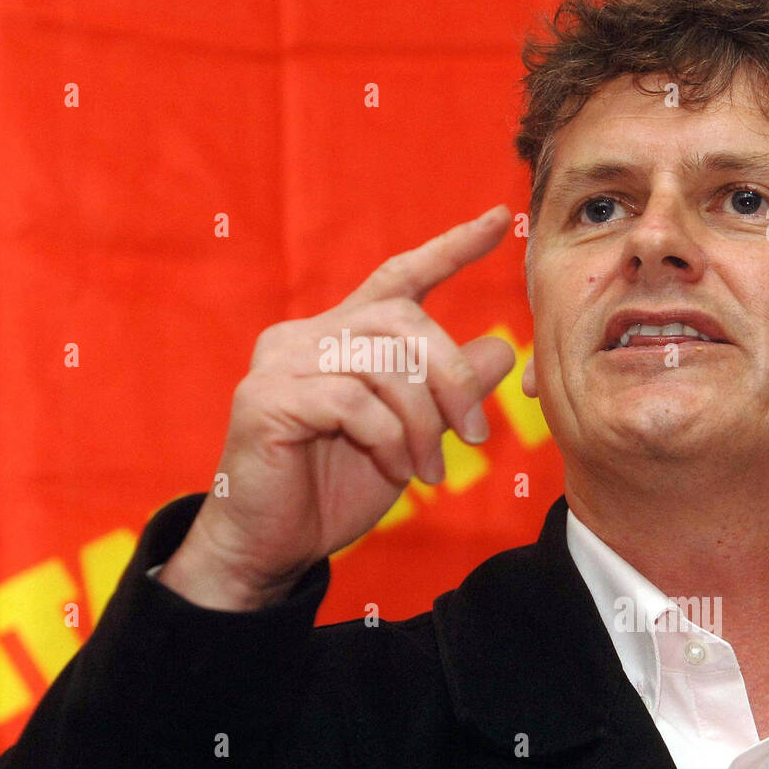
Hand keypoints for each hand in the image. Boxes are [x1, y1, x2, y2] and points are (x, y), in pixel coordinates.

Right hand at [158, 205, 516, 609]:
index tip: (497, 220)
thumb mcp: (409, 438)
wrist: (269, 549)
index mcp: (339, 337)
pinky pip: (351, 401)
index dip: (448, 249)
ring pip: (381, 362)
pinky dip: (388, 438)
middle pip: (402, 319)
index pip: (398, 278)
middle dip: (450, 376)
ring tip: (429, 471)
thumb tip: (501, 350)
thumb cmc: (333, 490)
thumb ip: (446, 393)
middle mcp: (305, 336)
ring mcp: (280, 362)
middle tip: (473, 435)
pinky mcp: (266, 398)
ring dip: (421, 422)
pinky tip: (395, 470)